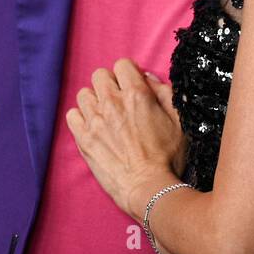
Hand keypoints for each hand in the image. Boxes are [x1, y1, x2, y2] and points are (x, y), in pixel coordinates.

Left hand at [65, 58, 187, 220]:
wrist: (148, 188)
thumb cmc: (167, 158)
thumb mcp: (180, 121)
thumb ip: (166, 93)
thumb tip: (149, 79)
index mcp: (137, 94)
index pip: (123, 64)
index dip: (130, 73)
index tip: (133, 85)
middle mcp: (112, 103)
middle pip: (100, 75)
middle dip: (111, 83)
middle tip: (120, 99)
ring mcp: (94, 121)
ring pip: (84, 93)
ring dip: (95, 100)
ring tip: (106, 113)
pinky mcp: (83, 139)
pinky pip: (72, 115)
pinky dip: (81, 118)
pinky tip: (94, 126)